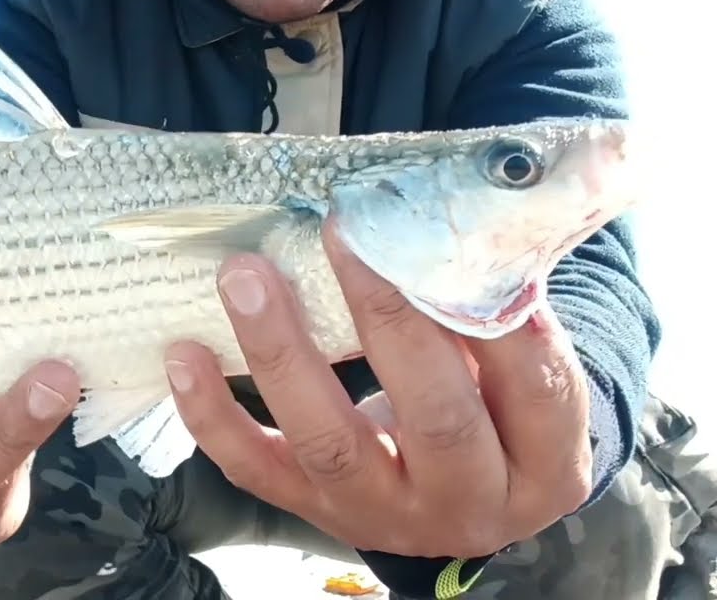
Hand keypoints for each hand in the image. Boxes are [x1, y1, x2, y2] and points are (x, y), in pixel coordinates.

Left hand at [163, 218, 592, 558]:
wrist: (452, 505)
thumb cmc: (490, 412)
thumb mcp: (520, 379)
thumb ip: (498, 316)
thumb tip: (456, 216)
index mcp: (544, 467)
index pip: (538, 392)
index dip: (502, 319)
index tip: (455, 241)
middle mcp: (466, 502)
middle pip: (435, 418)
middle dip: (385, 319)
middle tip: (342, 234)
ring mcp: (381, 513)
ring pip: (330, 442)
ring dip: (282, 354)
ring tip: (246, 276)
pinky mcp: (312, 511)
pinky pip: (255, 467)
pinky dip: (213, 414)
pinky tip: (185, 353)